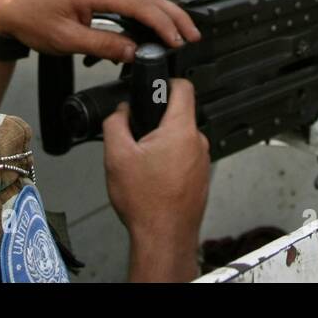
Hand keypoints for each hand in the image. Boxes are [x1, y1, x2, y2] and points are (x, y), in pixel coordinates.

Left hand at [0, 0, 199, 62]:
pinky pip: (130, 1)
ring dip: (163, 15)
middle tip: (194, 37)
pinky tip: (155, 29)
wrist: (9, 5)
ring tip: (182, 34)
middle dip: (174, 17)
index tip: (179, 42)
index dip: (164, 24)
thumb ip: (102, 44)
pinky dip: (147, 14)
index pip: (142, 5)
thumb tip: (134, 52)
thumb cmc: (31, 18)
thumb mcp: (66, 39)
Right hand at [103, 78, 209, 280]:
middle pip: (180, 114)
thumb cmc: (146, 203)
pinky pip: (185, 158)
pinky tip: (154, 178)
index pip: (184, 86)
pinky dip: (170, 162)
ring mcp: (202, 161)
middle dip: (157, 119)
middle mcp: (198, 142)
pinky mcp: (201, 178)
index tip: (155, 85)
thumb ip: (115, 123)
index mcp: (180, 130)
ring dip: (163, 143)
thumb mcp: (117, 156)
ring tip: (143, 163)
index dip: (167, 80)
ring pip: (181, 138)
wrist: (163, 237)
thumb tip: (119, 111)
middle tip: (138, 135)